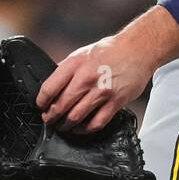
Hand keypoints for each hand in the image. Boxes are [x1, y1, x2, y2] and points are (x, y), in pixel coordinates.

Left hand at [37, 6, 178, 132]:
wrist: (137, 49)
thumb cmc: (109, 51)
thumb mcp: (82, 54)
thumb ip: (66, 70)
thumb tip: (51, 86)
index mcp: (75, 64)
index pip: (49, 88)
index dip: (41, 102)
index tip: (40, 106)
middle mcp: (86, 78)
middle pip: (61, 106)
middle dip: (51, 117)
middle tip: (49, 120)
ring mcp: (101, 91)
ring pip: (76, 117)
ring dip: (66, 126)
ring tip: (63, 126)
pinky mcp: (115, 102)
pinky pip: (96, 123)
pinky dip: (85, 130)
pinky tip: (81, 129)